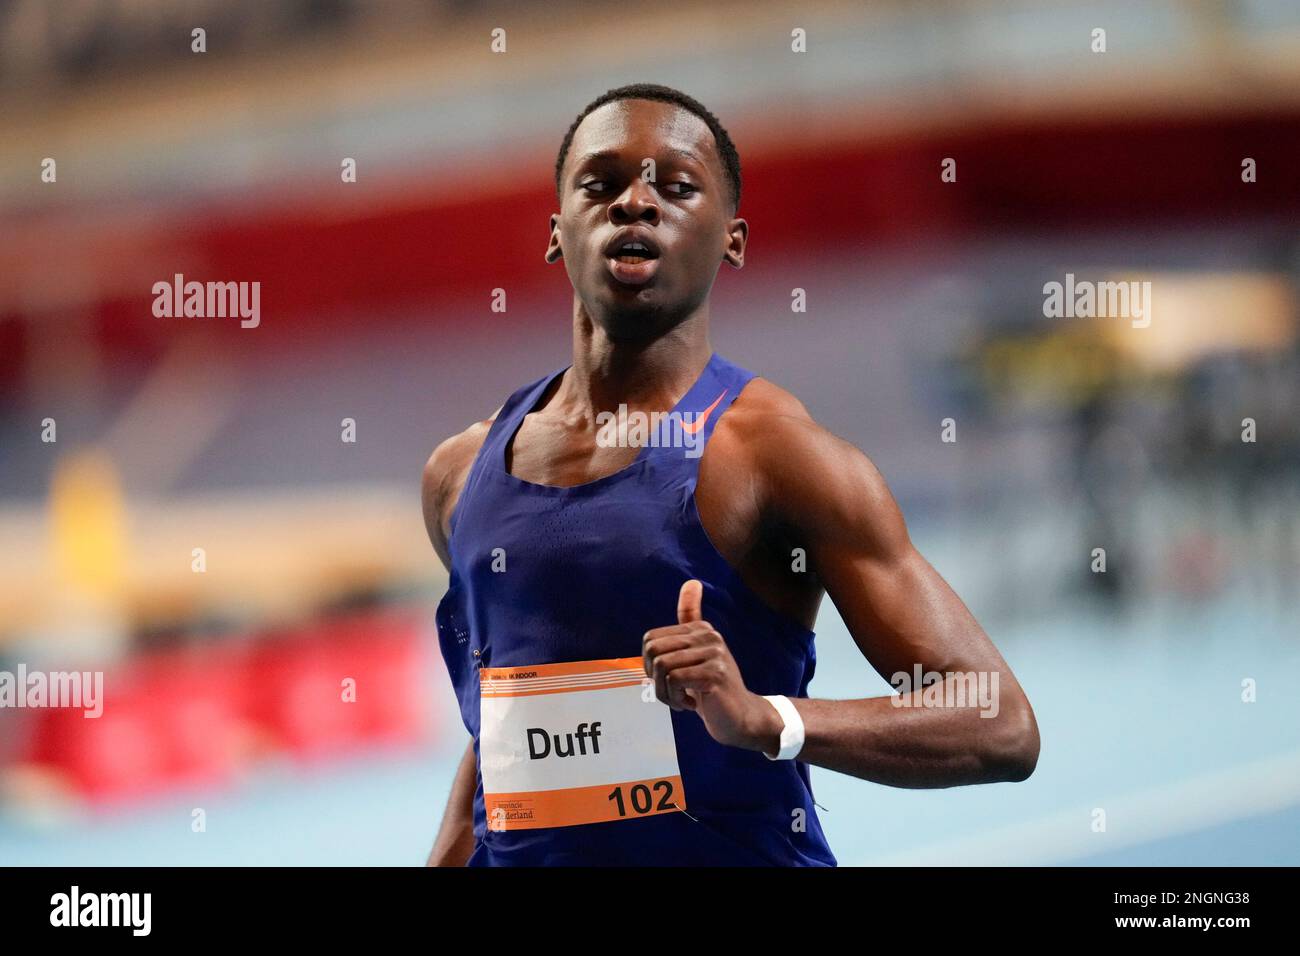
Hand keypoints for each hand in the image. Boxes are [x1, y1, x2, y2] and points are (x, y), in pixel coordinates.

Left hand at [641, 580, 782, 753]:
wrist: (740, 718)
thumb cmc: (711, 689)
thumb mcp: (695, 654)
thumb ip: (692, 620)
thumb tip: (692, 582)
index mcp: (701, 629)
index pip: (650, 640)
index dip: (649, 665)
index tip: (668, 679)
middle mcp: (709, 635)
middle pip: (653, 652)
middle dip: (655, 680)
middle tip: (673, 693)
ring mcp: (714, 653)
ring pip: (662, 668)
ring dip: (665, 693)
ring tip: (682, 700)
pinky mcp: (715, 674)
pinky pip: (675, 680)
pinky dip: (676, 699)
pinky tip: (691, 705)